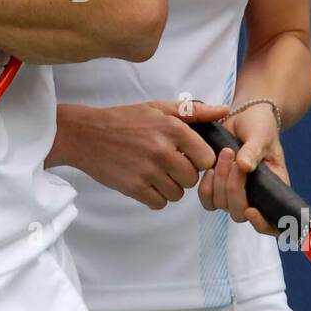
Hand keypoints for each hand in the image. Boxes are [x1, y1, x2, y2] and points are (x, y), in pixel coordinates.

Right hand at [60, 99, 230, 209]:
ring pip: (177, 194)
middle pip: (192, 178)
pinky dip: (155, 197)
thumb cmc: (124, 120)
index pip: (207, 158)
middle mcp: (163, 150)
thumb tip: (224, 110)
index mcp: (172, 128)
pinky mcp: (134, 187)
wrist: (85, 134)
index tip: (187, 155)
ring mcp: (148, 171)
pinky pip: (159, 203)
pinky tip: (145, 182)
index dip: (199, 159)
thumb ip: (194, 111)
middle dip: (183, 174)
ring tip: (155, 173)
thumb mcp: (158, 108)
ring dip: (169, 187)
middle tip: (167, 164)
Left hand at [196, 103, 288, 234]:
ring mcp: (235, 193)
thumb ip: (253, 150)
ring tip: (224, 155)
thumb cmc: (259, 126)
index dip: (262, 224)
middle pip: (240, 213)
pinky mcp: (217, 187)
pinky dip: (205, 187)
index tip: (251, 210)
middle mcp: (255, 196)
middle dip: (234, 188)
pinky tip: (209, 168)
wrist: (243, 117)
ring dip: (219, 183)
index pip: (274, 223)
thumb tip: (245, 167)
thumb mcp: (261, 134)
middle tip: (233, 158)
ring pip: (222, 205)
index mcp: (274, 188)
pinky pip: (207, 200)